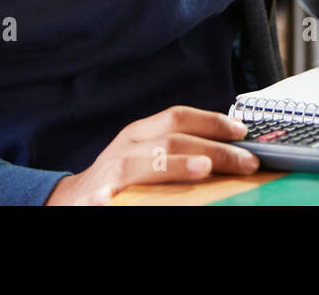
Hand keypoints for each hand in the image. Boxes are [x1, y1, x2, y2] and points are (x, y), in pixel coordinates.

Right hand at [44, 106, 258, 204]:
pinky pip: (115, 195)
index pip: (178, 117)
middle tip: (246, 162)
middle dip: (213, 149)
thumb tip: (228, 153)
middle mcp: (126, 147)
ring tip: (204, 169)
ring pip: (146, 163)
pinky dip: (128, 195)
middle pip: (172, 140)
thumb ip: (179, 149)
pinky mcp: (98, 196)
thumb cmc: (121, 178)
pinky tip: (145, 197)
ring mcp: (112, 172)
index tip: (242, 131)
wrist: (72, 200)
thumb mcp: (145, 154)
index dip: (212, 121)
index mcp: (140, 132)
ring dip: (178, 165)